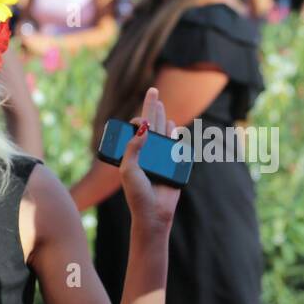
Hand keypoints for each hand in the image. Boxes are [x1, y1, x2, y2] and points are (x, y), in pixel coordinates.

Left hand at [117, 87, 179, 233]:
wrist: (154, 213)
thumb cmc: (138, 194)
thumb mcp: (128, 170)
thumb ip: (133, 149)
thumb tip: (144, 129)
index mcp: (134, 154)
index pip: (136, 132)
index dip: (138, 122)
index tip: (138, 122)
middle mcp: (148, 153)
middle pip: (151, 126)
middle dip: (152, 109)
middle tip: (153, 91)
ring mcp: (161, 158)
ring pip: (163, 132)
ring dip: (163, 117)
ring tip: (160, 104)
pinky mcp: (174, 165)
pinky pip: (176, 146)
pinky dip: (175, 135)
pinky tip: (172, 125)